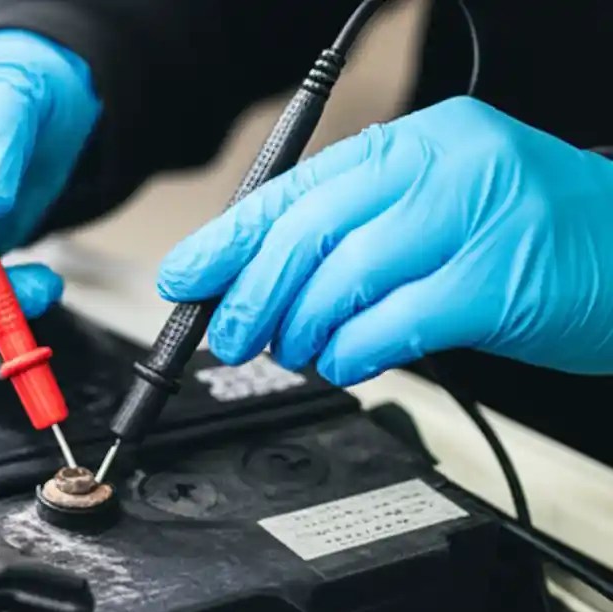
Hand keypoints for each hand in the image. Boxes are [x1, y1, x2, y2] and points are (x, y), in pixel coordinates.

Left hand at [157, 97, 612, 384]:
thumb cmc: (533, 232)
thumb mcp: (438, 205)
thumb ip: (357, 225)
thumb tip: (256, 274)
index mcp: (415, 142)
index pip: (293, 188)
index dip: (228, 240)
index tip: (186, 277)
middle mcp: (441, 167)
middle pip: (307, 235)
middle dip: (252, 296)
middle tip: (231, 335)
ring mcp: (472, 221)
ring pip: (341, 282)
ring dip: (300, 331)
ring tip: (295, 351)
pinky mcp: (495, 283)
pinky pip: (391, 326)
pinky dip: (351, 353)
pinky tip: (344, 362)